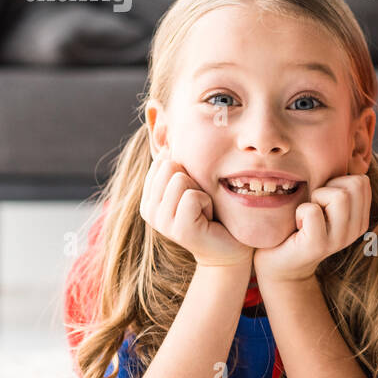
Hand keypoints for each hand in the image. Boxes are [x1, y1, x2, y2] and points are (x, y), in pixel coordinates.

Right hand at [140, 145, 252, 268]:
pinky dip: (207, 203)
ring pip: (180, 180)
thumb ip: (177, 166)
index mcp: (148, 197)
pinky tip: (208, 219)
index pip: (162, 161)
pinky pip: (192, 196)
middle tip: (200, 203)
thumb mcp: (192, 185)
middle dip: (193, 180)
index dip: (185, 171)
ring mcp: (160, 221)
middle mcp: (149, 209)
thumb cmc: (213, 213)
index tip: (193, 193)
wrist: (228, 248)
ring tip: (203, 211)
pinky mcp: (177, 229)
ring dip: (201, 192)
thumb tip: (168, 130)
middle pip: (170, 166)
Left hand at [253, 174, 372, 283]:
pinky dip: (299, 212)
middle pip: (355, 184)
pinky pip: (312, 211)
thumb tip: (339, 150)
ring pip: (339, 196)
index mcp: (360, 218)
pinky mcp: (318, 245)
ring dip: (315, 198)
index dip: (338, 181)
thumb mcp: (323, 203)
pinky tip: (297, 225)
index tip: (323, 198)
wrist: (279, 263)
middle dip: (328, 187)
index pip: (362, 180)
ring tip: (306, 215)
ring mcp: (339, 240)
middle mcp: (356, 230)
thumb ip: (336, 185)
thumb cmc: (298, 225)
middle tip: (314, 205)